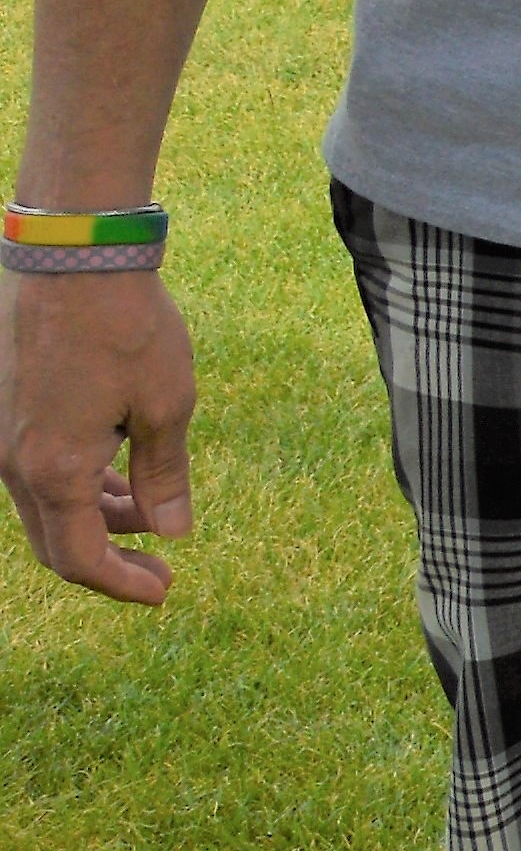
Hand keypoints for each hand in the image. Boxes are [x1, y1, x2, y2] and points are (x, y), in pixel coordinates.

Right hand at [3, 274, 197, 603]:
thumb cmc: (125, 328)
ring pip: (46, 505)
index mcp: (53, 472)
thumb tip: (172, 530)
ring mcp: (2, 437)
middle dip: (109, 560)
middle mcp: (13, 463)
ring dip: (96, 518)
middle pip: (55, 540)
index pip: (79, 558)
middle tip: (160, 569)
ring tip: (150, 513)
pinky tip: (119, 472)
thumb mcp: (165, 404)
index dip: (121, 583)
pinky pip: (37, 470)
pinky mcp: (6, 411)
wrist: (69, 259)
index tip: (164, 591)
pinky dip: (78, 484)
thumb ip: (164, 475)